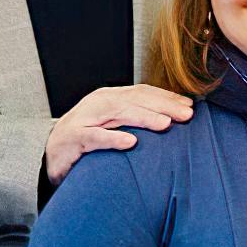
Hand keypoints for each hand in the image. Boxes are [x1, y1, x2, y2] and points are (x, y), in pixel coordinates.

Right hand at [46, 84, 194, 182]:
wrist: (55, 153)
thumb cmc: (90, 139)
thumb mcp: (116, 124)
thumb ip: (138, 118)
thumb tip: (174, 118)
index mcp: (111, 97)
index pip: (143, 93)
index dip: (167, 97)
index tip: (191, 106)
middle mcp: (99, 103)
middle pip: (134, 100)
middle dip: (163, 106)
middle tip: (187, 115)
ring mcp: (85, 118)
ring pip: (118, 113)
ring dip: (143, 117)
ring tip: (166, 124)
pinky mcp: (73, 137)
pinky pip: (95, 137)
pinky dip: (112, 138)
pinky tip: (131, 142)